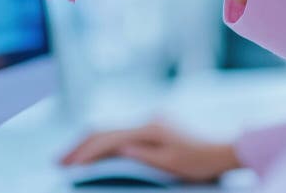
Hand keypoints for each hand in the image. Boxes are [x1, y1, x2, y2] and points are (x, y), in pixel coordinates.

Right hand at [61, 122, 241, 182]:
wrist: (227, 147)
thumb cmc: (203, 160)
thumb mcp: (173, 164)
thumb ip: (143, 154)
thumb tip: (118, 148)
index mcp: (149, 128)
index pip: (109, 139)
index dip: (86, 152)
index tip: (69, 165)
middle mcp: (146, 120)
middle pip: (104, 130)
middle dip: (79, 146)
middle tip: (59, 161)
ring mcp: (148, 121)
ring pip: (110, 129)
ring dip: (88, 143)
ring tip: (70, 157)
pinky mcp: (152, 126)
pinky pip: (120, 132)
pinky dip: (103, 142)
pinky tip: (95, 151)